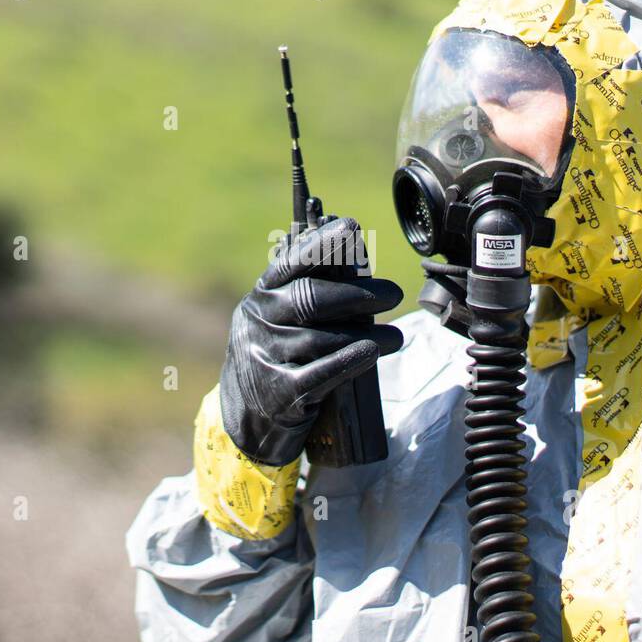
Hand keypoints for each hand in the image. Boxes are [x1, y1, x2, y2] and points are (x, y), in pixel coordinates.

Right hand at [219, 217, 403, 466]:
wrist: (246, 413)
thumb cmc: (280, 353)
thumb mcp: (283, 317)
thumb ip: (312, 292)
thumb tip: (361, 266)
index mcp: (263, 293)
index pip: (291, 263)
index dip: (319, 244)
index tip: (350, 228)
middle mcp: (259, 320)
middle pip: (309, 299)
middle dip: (357, 294)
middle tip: (393, 294)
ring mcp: (264, 356)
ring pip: (318, 339)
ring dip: (365, 334)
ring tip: (395, 336)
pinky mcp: (277, 393)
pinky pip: (316, 375)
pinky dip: (347, 362)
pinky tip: (371, 353)